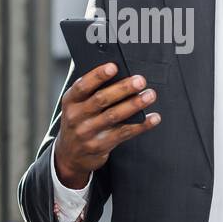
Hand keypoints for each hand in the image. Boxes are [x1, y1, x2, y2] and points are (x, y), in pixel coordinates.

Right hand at [53, 62, 160, 187]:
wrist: (70, 154)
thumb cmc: (78, 121)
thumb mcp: (76, 105)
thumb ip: (91, 91)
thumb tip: (117, 73)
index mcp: (70, 101)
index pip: (83, 86)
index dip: (97, 76)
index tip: (114, 67)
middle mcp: (76, 116)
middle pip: (101, 100)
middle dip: (123, 88)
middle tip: (140, 81)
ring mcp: (87, 133)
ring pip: (114, 116)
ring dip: (134, 104)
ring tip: (149, 95)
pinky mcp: (99, 146)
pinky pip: (124, 133)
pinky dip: (140, 125)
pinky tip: (153, 118)